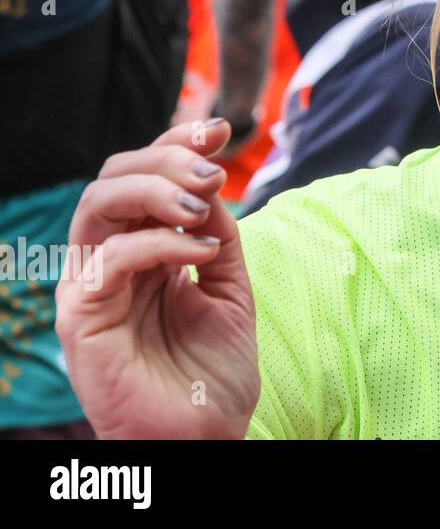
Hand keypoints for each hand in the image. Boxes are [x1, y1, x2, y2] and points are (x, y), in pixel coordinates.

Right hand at [55, 120, 259, 438]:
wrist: (204, 437)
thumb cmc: (213, 372)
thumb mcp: (228, 288)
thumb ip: (219, 237)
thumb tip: (214, 185)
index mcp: (143, 249)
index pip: (145, 175)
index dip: (177, 141)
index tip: (223, 129)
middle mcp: (111, 259)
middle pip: (114, 176)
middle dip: (166, 156)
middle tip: (215, 170)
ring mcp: (92, 286)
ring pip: (97, 203)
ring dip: (154, 187)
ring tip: (204, 198)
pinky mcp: (83, 317)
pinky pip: (110, 256)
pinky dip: (158, 242)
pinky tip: (200, 252)